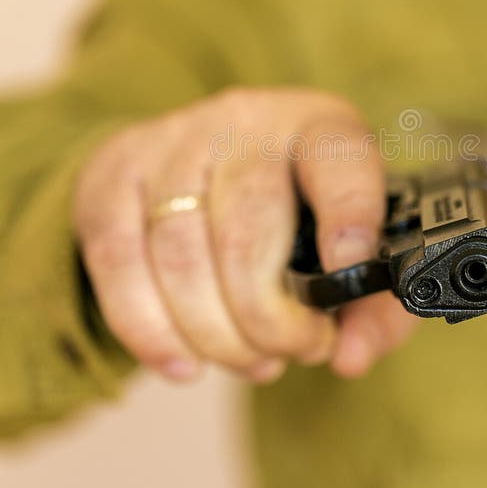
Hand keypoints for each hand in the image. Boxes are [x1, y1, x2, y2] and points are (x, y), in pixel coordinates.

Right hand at [73, 87, 417, 383]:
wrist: (201, 171)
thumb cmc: (294, 215)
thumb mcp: (351, 244)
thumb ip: (375, 307)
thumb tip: (353, 358)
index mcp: (317, 125)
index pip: (337, 160)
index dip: (347, 215)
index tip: (348, 270)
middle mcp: (243, 122)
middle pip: (248, 228)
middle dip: (269, 316)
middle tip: (294, 351)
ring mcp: (170, 143)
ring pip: (180, 255)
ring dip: (215, 335)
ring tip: (250, 361)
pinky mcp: (111, 175)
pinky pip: (118, 263)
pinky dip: (150, 331)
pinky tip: (183, 365)